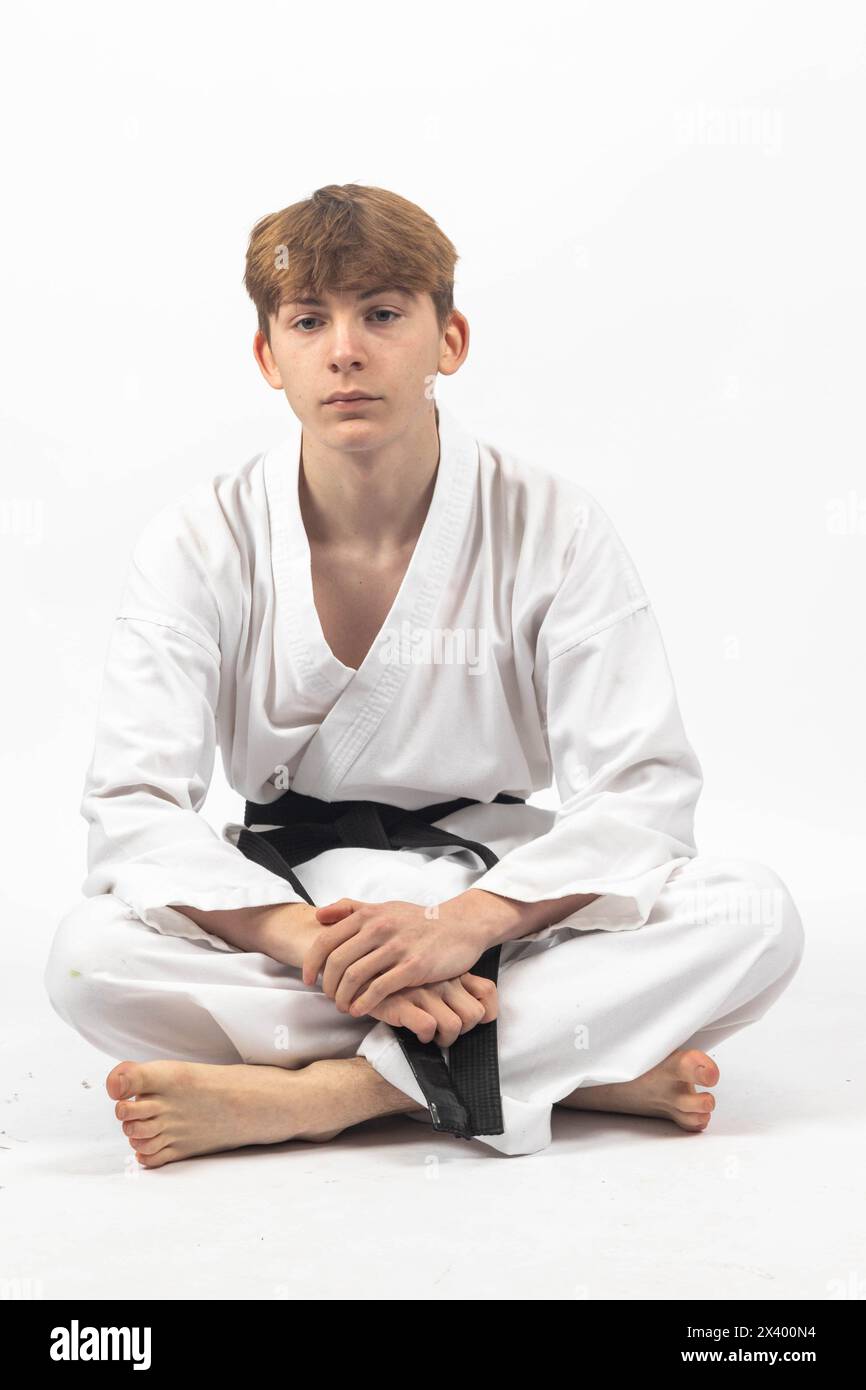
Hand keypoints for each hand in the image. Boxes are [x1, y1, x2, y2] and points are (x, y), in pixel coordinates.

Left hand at [300, 897, 490, 1015]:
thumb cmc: (419, 920)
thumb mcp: (384, 907)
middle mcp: (379, 928)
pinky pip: (379, 989)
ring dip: (343, 998)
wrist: (460, 925)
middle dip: (327, 985)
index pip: (326, 941)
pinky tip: (360, 1010)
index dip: (311, 963)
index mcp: (369, 915)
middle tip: (328, 997)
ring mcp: (397, 948)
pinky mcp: (414, 967)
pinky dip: (364, 1003)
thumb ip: (351, 909)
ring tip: (343, 1007)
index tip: (308, 979)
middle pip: (337, 962)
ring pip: (354, 977)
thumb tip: (318, 914)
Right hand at [366, 972, 497, 1046]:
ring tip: (431, 1035)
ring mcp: (423, 990)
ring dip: (444, 1038)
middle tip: (445, 1031)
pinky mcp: (402, 1002)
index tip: (468, 1020)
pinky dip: (425, 1036)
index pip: (487, 991)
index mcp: (451, 971)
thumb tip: (478, 1011)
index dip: (485, 1012)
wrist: (361, 973)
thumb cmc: (402, 979)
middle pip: (474, 1015)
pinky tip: (416, 1033)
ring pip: (454, 1025)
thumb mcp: (432, 975)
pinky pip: (428, 1027)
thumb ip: (454, 984)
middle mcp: (441, 979)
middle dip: (462, 1030)